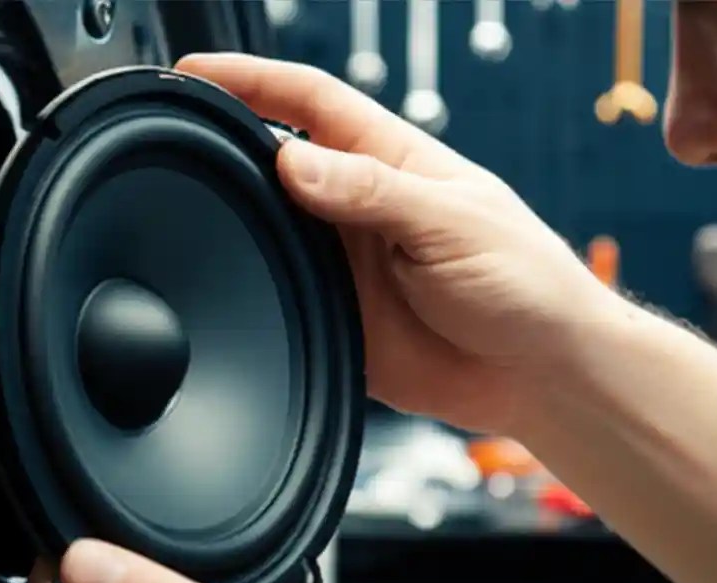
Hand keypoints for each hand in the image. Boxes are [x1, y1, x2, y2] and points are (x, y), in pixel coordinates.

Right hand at [175, 53, 613, 433]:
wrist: (542, 375)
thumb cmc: (527, 283)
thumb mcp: (452, 224)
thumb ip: (372, 193)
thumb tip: (292, 160)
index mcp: (393, 162)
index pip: (310, 102)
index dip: (253, 80)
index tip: (196, 73)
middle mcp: (361, 207)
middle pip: (276, 161)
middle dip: (226, 147)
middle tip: (174, 145)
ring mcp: (347, 264)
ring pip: (271, 232)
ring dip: (236, 225)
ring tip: (187, 217)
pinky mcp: (340, 319)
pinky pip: (283, 300)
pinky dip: (254, 293)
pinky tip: (230, 290)